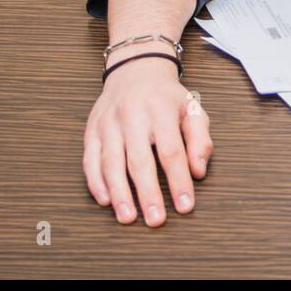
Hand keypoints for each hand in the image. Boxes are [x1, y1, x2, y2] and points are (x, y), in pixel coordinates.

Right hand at [83, 54, 211, 226]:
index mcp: (161, 110)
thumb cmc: (167, 97)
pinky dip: (96, 182)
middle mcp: (133, 116)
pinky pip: (90, 159)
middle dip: (148, 193)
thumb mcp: (192, 110)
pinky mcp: (92, 130)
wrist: (135, 69)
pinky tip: (105, 201)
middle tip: (156, 220)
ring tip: (128, 218)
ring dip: (119, 193)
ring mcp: (109, 123)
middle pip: (139, 160)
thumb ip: (200, 139)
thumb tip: (198, 172)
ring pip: (111, 162)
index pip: (171, 151)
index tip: (185, 206)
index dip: (179, 181)